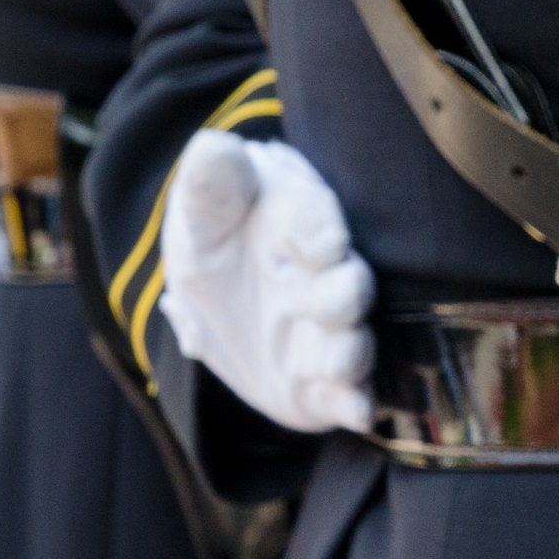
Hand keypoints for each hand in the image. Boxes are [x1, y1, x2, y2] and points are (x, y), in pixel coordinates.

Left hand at [160, 131, 374, 432]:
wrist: (222, 300)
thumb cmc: (217, 239)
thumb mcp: (201, 207)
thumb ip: (209, 180)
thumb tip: (214, 147)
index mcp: (297, 224)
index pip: (315, 219)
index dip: (322, 233)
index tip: (325, 245)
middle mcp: (324, 279)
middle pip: (348, 287)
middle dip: (344, 298)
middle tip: (338, 306)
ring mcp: (327, 333)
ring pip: (351, 344)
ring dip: (348, 354)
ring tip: (337, 362)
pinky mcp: (323, 383)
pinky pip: (346, 395)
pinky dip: (355, 403)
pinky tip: (357, 411)